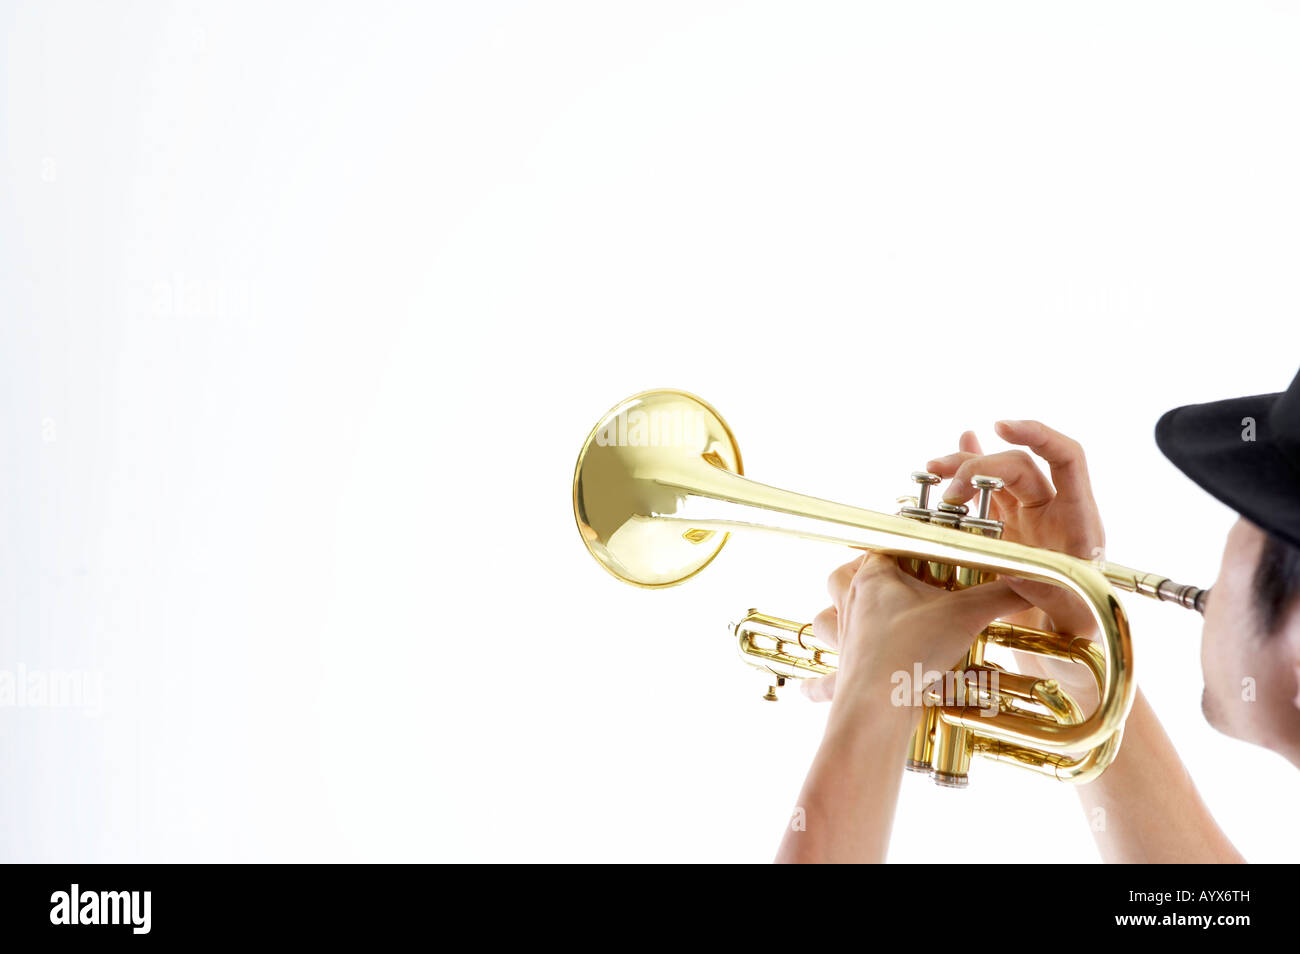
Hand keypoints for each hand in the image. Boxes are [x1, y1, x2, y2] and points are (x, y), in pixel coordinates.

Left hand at [802, 553, 1027, 720]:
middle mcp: (851, 605)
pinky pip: (821, 680)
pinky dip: (815, 685)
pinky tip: (805, 690)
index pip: (882, 547)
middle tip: (884, 580)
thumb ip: (1001, 595)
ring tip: (850, 619)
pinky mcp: (843, 674)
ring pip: (824, 619)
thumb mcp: (965, 614)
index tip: (921, 544)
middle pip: (842, 576)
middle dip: (858, 574)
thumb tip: (1031, 580)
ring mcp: (843, 639)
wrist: (879, 701)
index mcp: (872, 578)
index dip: (902, 544)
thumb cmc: (912, 648)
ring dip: (833, 618)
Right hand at [925, 423, 1104, 638]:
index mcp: (1079, 524)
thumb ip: (1054, 599)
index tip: (1001, 429)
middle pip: (1018, 467)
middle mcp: (1055, 515)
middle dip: (979, 469)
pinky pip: (983, 495)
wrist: (1061, 653)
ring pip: (995, 478)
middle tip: (948, 496)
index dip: (1038, 435)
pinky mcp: (1005, 533)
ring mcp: (1028, 522)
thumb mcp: (1072, 626)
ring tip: (932, 471)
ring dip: (963, 467)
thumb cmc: (1076, 642)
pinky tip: (942, 461)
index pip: (1067, 458)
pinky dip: (962, 475)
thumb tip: (1022, 574)